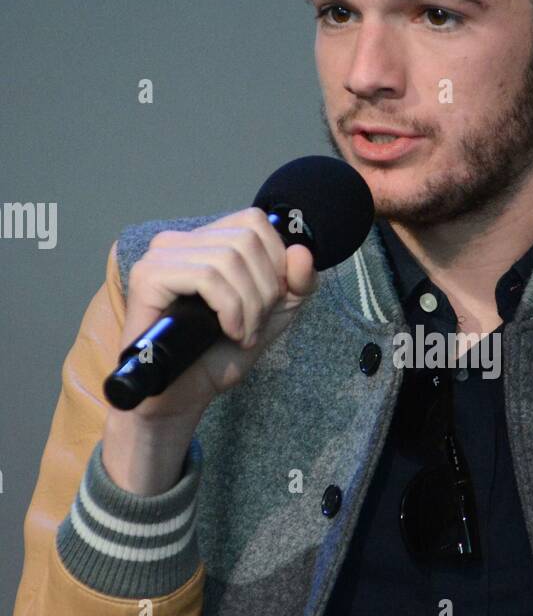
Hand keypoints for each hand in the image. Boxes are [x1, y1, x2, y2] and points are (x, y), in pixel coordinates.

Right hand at [118, 206, 318, 423]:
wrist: (185, 394)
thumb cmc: (220, 353)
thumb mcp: (275, 314)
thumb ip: (298, 282)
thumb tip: (302, 251)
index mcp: (206, 241)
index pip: (254, 221)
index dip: (275, 262)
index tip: (269, 303)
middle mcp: (180, 240)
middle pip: (246, 240)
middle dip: (264, 290)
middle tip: (254, 325)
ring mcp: (160, 255)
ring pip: (228, 258)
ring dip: (249, 306)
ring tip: (241, 334)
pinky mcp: (148, 275)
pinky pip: (206, 276)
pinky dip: (229, 309)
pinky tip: (228, 332)